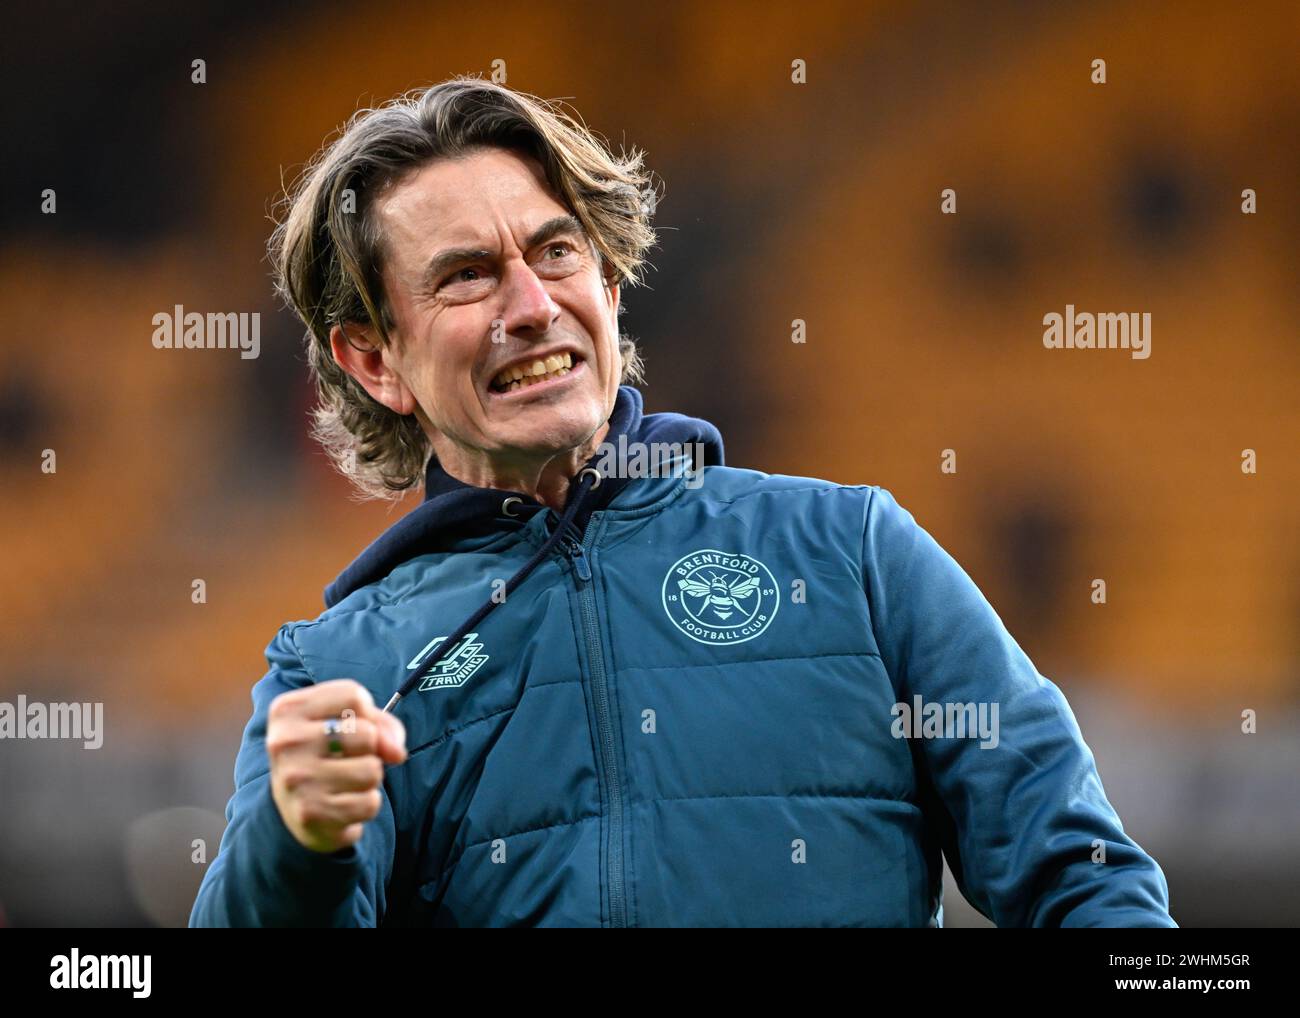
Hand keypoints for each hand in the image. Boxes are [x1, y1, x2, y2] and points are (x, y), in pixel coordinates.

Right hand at [266, 678, 406, 853]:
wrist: (299, 810)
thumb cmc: (328, 755)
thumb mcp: (350, 724)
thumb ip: (380, 724)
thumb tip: (396, 752)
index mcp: (288, 710)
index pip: (353, 695)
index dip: (366, 714)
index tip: (349, 727)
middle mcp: (286, 742)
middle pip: (366, 733)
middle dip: (370, 749)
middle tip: (347, 760)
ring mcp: (296, 779)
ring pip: (372, 770)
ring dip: (370, 779)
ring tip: (346, 782)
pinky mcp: (311, 814)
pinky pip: (369, 803)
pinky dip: (365, 805)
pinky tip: (343, 804)